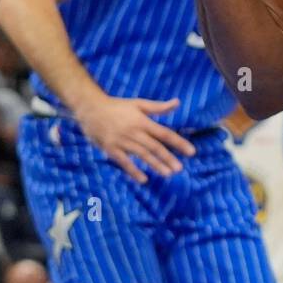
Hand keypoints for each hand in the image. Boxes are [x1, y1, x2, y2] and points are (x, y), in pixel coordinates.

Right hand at [72, 93, 193, 182]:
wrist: (90, 108)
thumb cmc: (117, 106)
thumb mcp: (138, 104)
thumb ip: (158, 107)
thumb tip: (178, 103)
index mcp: (142, 121)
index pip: (164, 134)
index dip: (178, 143)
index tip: (191, 152)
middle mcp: (134, 132)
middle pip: (154, 147)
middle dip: (168, 158)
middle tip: (180, 169)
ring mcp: (122, 141)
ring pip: (142, 155)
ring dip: (155, 165)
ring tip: (168, 174)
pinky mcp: (111, 149)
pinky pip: (124, 162)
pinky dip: (134, 171)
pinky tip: (144, 179)